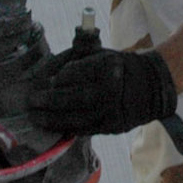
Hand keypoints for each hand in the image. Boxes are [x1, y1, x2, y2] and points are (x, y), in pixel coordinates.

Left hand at [26, 45, 178, 138]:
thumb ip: (76, 59)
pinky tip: (52, 126)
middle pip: (69, 97)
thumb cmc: (120, 67)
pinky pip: (83, 129)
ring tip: (35, 117)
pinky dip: (65, 128)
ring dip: (50, 119)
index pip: (72, 73)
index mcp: (106, 66)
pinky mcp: (111, 126)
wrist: (152, 86)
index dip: (55, 78)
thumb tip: (49, 75)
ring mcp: (110, 110)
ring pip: (74, 118)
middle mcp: (109, 89)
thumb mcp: (102, 54)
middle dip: (46, 101)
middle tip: (30, 101)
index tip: (45, 81)